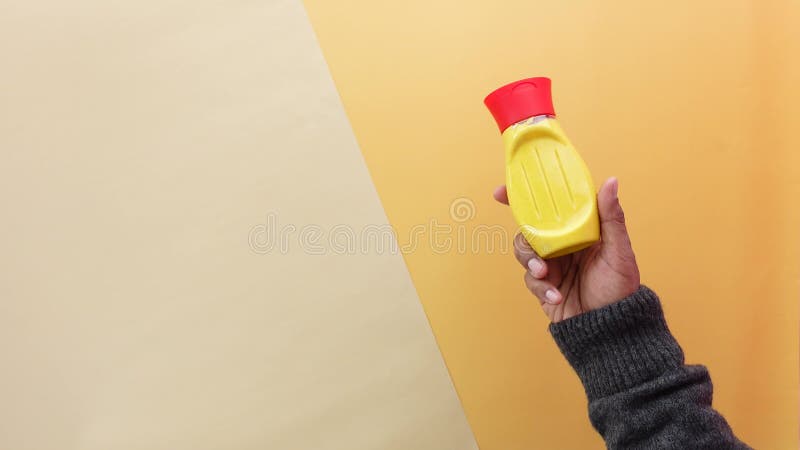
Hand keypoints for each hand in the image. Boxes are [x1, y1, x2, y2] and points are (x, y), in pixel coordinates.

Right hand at [494, 177, 639, 322]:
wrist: (611, 328)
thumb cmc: (621, 289)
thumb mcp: (619, 251)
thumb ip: (612, 218)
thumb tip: (610, 182)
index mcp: (579, 229)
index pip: (553, 206)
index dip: (529, 196)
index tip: (505, 191)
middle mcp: (563, 244)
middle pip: (531, 227)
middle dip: (522, 232)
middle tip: (527, 241)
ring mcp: (552, 264)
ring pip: (525, 252)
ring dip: (530, 260)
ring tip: (543, 272)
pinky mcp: (544, 285)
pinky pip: (531, 279)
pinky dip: (541, 287)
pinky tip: (555, 295)